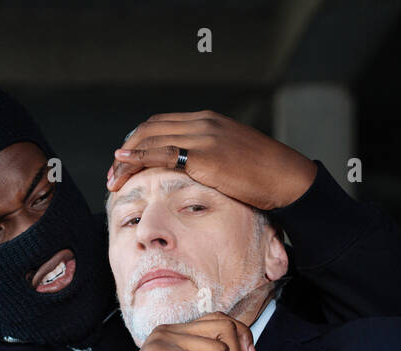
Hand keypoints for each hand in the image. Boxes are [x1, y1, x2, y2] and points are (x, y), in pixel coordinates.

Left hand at [107, 110, 316, 210]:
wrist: (288, 179)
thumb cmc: (266, 176)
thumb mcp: (234, 159)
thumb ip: (212, 159)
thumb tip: (196, 176)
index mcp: (209, 121)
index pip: (162, 123)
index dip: (138, 140)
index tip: (125, 160)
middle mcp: (203, 123)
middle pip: (150, 128)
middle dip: (126, 150)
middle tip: (112, 173)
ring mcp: (204, 136)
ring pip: (150, 138)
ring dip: (126, 159)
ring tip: (112, 179)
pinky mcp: (204, 155)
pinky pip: (162, 153)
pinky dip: (137, 157)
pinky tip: (122, 165)